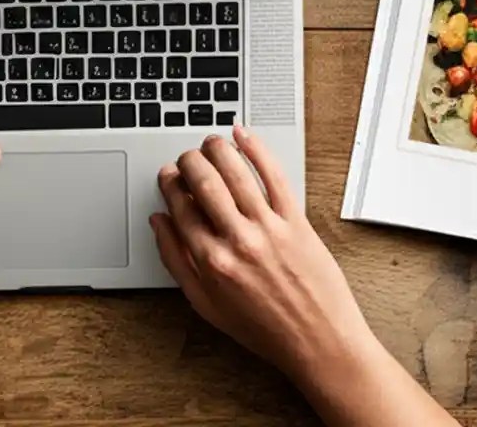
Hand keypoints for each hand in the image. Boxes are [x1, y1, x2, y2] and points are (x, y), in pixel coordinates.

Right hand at [151, 126, 458, 426]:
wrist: (317, 339)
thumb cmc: (264, 328)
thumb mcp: (206, 305)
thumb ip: (177, 262)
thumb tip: (159, 224)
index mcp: (211, 263)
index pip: (181, 208)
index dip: (170, 184)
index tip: (168, 175)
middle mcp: (238, 241)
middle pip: (204, 183)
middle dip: (189, 161)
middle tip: (187, 157)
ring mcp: (269, 228)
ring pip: (236, 172)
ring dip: (218, 149)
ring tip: (211, 142)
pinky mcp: (296, 221)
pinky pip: (273, 175)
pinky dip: (257, 150)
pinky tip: (245, 137)